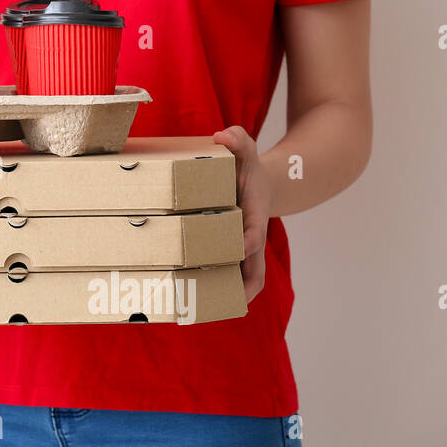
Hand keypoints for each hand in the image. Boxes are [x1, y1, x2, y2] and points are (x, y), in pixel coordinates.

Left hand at [213, 126, 270, 303]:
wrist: (257, 183)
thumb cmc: (247, 169)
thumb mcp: (246, 150)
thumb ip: (239, 139)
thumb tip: (222, 134)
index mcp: (254, 217)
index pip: (254, 235)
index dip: (246, 243)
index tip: (237, 249)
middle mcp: (250, 239)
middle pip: (253, 272)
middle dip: (241, 288)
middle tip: (220, 302)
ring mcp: (242, 251)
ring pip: (242, 281)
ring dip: (226, 297)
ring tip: (199, 312)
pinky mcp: (230, 254)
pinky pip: (227, 277)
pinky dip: (215, 290)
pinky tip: (189, 301)